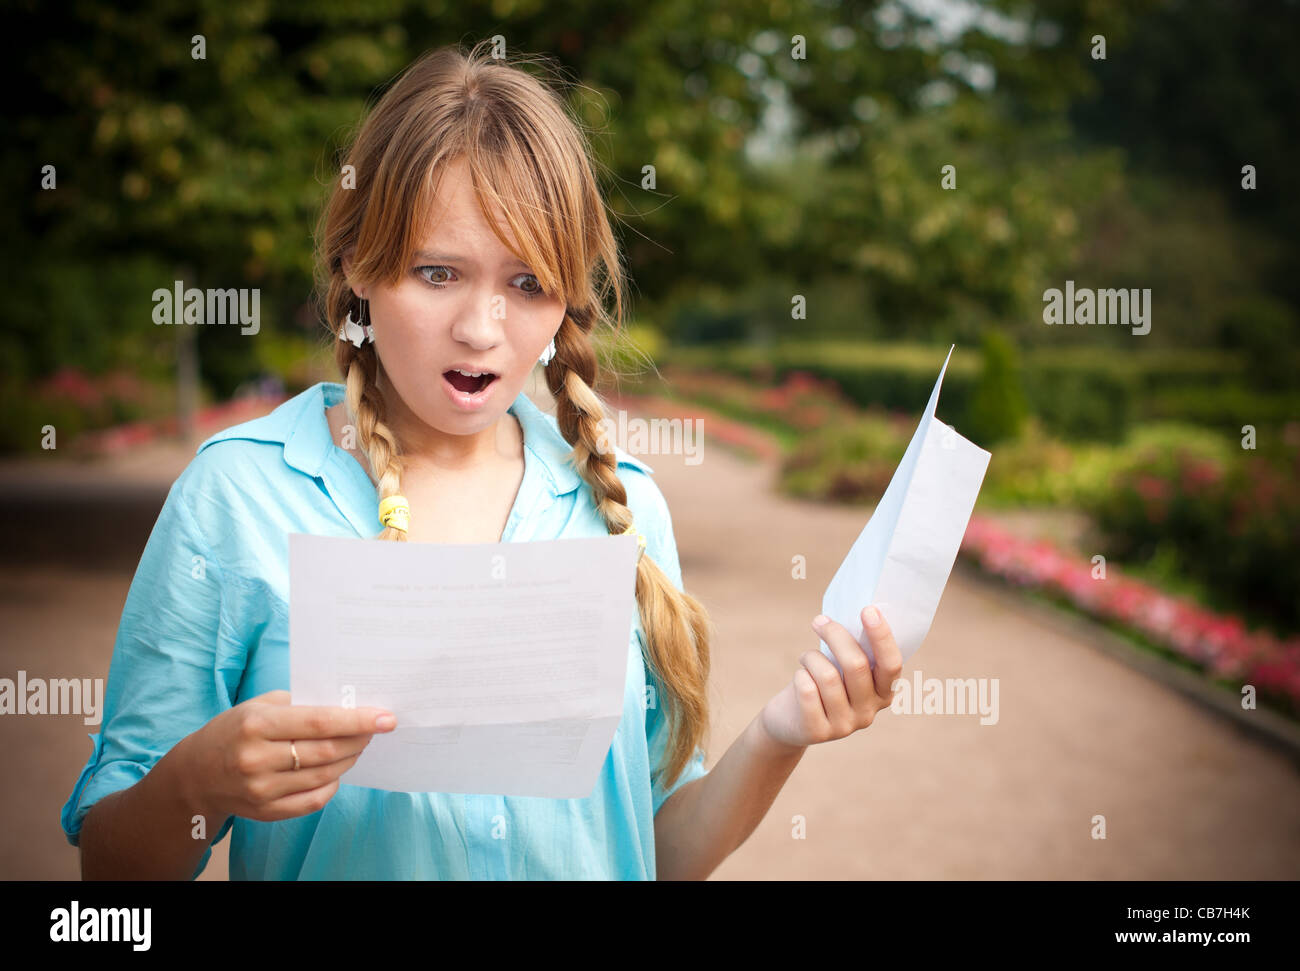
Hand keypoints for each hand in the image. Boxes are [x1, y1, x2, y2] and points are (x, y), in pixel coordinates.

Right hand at [172, 690, 396, 823]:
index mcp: (257, 724)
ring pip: (324, 776)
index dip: (358, 720)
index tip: (387, 717)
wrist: (195, 775)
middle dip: (359, 739)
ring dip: (349, 759)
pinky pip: (313, 800)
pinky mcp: (265, 812)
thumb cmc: (234, 731)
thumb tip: (346, 704)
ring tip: (358, 745)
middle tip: (376, 729)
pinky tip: (336, 770)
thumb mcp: (258, 706)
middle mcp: (257, 759)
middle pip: (327, 751)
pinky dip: (332, 784)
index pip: (320, 722)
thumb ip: (299, 703)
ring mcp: (261, 790)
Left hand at [758, 606, 902, 750]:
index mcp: (883, 693)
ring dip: (811, 657)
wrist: (789, 721)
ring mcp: (844, 726)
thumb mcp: (840, 668)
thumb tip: (857, 613)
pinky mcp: (818, 732)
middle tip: (819, 621)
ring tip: (806, 658)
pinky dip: (800, 674)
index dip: (882, 636)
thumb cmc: (820, 681)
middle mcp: (868, 713)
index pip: (891, 664)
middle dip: (835, 635)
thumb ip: (853, 649)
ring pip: (828, 676)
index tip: (868, 610)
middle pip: (856, 665)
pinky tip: (800, 677)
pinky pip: (807, 689)